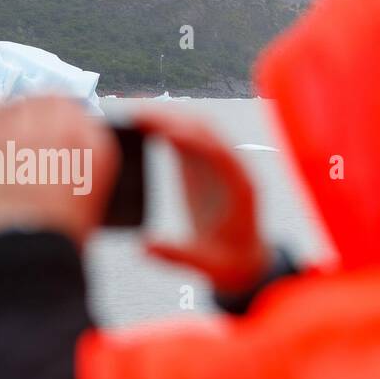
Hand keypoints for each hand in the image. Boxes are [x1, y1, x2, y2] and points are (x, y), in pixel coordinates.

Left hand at [0, 79, 118, 245]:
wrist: (32, 244)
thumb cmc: (65, 228)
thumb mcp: (96, 193)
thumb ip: (85, 162)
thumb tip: (71, 150)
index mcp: (93, 140)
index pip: (81, 113)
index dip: (72, 121)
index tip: (66, 132)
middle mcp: (61, 126)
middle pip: (53, 98)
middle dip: (49, 107)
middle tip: (43, 123)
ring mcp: (25, 127)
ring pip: (22, 100)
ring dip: (22, 107)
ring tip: (20, 123)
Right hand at [136, 110, 266, 293]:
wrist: (244, 262)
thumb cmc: (231, 264)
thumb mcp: (207, 265)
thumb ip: (178, 255)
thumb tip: (144, 247)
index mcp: (241, 188)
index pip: (220, 155)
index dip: (194, 141)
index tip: (167, 133)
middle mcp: (232, 168)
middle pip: (206, 132)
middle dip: (175, 119)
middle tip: (141, 114)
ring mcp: (216, 165)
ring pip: (194, 129)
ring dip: (168, 118)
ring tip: (136, 112)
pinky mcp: (201, 167)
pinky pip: (184, 140)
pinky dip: (165, 129)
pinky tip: (142, 123)